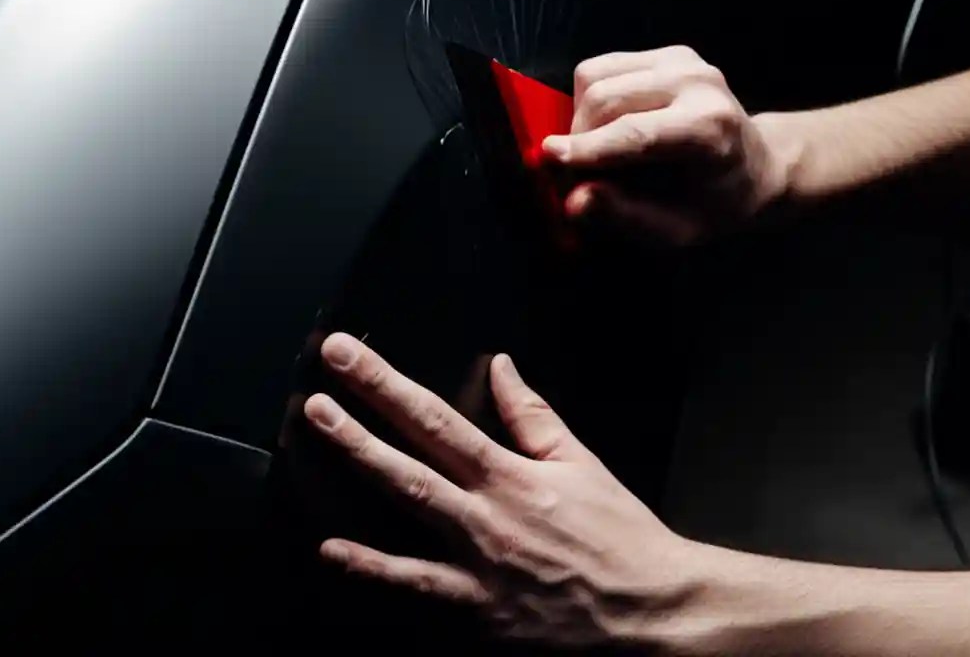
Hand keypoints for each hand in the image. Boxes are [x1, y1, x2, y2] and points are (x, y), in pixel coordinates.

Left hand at [303, 333, 700, 649]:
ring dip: (362, 477)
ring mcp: (478, 566)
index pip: (436, 419)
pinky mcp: (476, 611)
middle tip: (317, 396)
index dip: (385, 385)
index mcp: (512, 475)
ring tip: (318, 448)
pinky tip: (333, 551)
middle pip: (411, 463)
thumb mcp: (581, 463)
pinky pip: (416, 588)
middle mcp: (488, 515)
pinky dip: (373, 571)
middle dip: (359, 426)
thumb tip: (499, 365)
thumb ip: (532, 414)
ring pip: (409, 515)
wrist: (652, 612)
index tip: (348, 357)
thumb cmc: (620, 535)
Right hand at [543, 45, 791, 246]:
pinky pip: (601, 67)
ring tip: (597, 147)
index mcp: (710, 130)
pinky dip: (590, 97)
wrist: (758, 166)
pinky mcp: (668, 53)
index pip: (635, 133)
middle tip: (578, 172)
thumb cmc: (714, 206)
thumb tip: (575, 201)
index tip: (545, 159)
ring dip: (580, 116)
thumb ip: (624, 216)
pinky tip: (610, 123)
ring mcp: (683, 61)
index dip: (586, 148)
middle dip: (578, 137)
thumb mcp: (674, 231)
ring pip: (595, 76)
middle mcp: (699, 84)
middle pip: (605, 99)